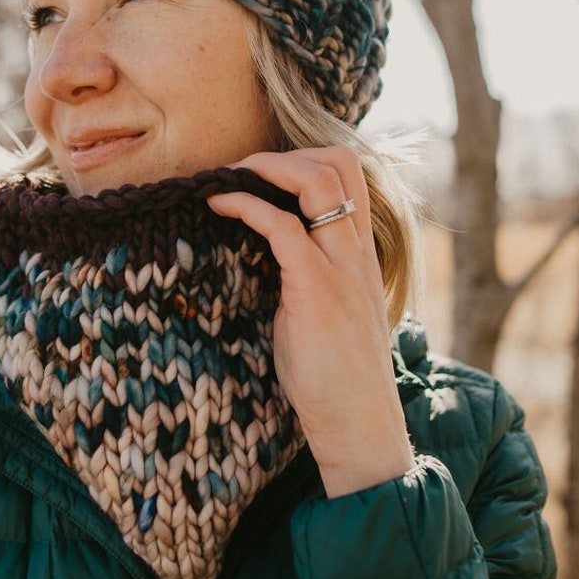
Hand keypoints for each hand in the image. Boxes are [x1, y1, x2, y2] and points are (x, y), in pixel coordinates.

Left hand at [207, 148, 414, 497]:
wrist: (358, 424)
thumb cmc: (334, 378)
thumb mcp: (324, 312)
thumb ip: (308, 276)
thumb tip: (264, 254)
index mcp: (361, 254)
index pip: (351, 175)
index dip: (306, 160)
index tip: (263, 173)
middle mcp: (357, 252)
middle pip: (341, 163)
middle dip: (288, 153)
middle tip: (242, 169)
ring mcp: (340, 268)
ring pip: (319, 180)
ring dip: (267, 167)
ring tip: (227, 178)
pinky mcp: (316, 290)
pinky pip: (282, 227)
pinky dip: (246, 205)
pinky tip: (217, 207)